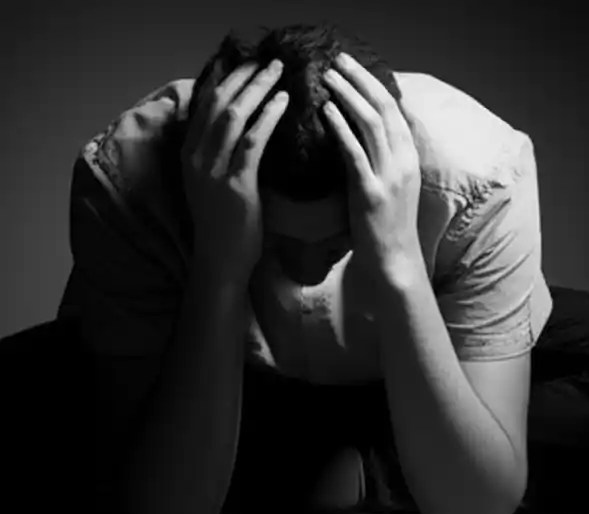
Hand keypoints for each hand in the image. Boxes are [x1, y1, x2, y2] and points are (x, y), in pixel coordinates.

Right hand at [181, 58, 288, 285]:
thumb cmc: (227, 224)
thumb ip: (223, 155)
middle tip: (269, 60)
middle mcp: (196, 156)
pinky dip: (268, 117)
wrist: (221, 262)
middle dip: (244, 77)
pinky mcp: (235, 184)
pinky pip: (252, 142)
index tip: (249, 64)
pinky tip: (283, 102)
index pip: (205, 103)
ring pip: (233, 115)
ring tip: (278, 71)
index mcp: (190, 152)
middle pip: (218, 102)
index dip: (227, 80)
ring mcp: (212, 169)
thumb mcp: (215, 182)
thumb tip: (246, 127)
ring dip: (258, 88)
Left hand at [321, 52, 423, 281]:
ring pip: (372, 123)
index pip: (394, 109)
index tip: (351, 65)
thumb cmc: (387, 226)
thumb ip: (380, 157)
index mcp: (409, 158)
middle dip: (360, 79)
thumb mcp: (391, 185)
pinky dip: (342, 128)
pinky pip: (355, 152)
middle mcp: (404, 162)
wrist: (395, 262)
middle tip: (338, 59)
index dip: (372, 83)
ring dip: (349, 96)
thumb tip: (359, 131)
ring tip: (328, 77)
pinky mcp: (372, 193)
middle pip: (384, 108)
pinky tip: (327, 110)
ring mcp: (390, 177)